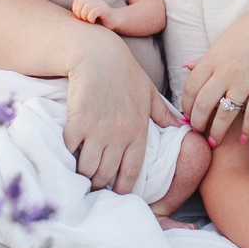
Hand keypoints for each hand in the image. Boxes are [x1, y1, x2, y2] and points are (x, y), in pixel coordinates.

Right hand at [63, 33, 181, 192]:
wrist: (98, 54)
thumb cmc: (124, 71)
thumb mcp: (149, 92)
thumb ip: (163, 113)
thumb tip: (181, 126)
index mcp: (138, 131)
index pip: (131, 172)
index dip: (123, 188)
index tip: (116, 193)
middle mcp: (119, 135)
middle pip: (106, 175)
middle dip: (99, 184)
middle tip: (93, 182)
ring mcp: (98, 130)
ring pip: (88, 169)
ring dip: (83, 174)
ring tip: (79, 172)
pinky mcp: (77, 122)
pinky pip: (71, 151)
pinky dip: (67, 155)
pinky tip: (67, 153)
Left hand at [71, 0, 114, 26]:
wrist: (115, 21)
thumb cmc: (100, 20)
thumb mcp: (88, 15)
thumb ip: (81, 12)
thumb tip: (68, 16)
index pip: (77, 0)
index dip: (75, 10)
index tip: (80, 17)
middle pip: (81, 3)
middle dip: (79, 13)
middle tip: (84, 20)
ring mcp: (101, 3)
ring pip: (87, 7)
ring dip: (85, 17)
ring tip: (89, 21)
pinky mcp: (105, 10)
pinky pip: (93, 12)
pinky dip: (91, 18)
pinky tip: (93, 22)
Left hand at [181, 0, 248, 142]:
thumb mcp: (226, 37)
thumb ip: (207, 56)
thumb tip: (186, 67)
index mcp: (214, 58)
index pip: (190, 87)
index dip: (185, 105)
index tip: (187, 114)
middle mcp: (226, 72)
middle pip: (202, 105)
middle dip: (197, 123)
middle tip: (197, 132)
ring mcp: (246, 82)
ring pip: (224, 115)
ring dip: (217, 132)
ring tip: (214, 141)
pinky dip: (247, 130)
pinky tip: (242, 138)